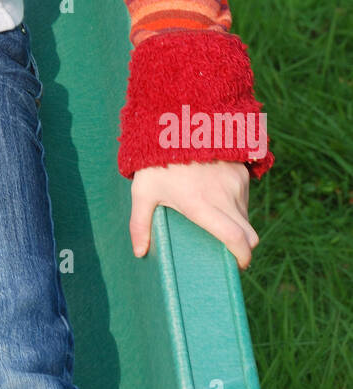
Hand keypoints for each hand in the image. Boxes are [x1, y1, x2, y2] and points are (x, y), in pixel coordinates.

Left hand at [129, 160, 258, 269]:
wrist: (173, 122)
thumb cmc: (155, 162)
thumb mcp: (143, 192)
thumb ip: (140, 224)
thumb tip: (140, 252)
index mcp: (202, 205)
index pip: (236, 238)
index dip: (242, 257)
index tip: (238, 266)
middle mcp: (225, 195)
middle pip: (249, 234)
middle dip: (243, 247)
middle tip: (228, 251)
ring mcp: (236, 182)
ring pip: (246, 215)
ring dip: (238, 223)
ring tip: (215, 219)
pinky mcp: (241, 170)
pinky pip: (245, 196)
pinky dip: (237, 204)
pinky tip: (217, 199)